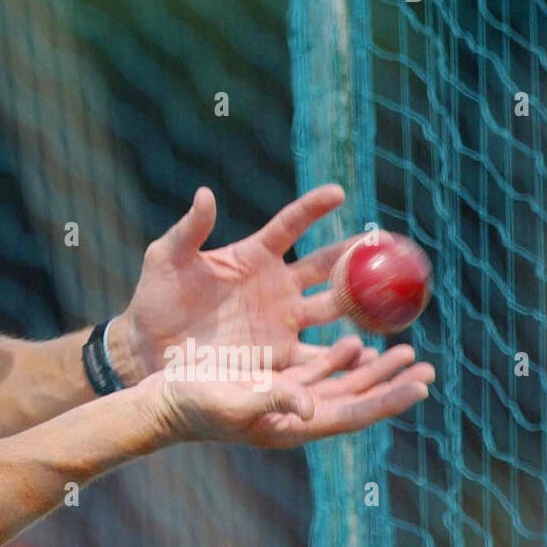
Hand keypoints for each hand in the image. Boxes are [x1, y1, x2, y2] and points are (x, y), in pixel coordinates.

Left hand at [110, 184, 384, 382]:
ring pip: (334, 308)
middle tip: (390, 244)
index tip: (338, 192)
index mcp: (253, 255)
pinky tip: (374, 353)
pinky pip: (321, 353)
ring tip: (397, 296)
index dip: (313, 208)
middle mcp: (276, 285)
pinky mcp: (280, 354)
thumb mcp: (165, 258)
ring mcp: (282, 320)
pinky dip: (347, 354)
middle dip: (358, 255)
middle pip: (326, 266)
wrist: (148, 345)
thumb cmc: (155, 296)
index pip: (290, 225)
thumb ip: (189, 229)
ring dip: (364, 303)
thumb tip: (205, 193)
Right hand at [138, 335, 433, 449]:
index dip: (387, 400)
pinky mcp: (270, 379)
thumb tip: (312, 406)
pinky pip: (314, 368)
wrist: (161, 400)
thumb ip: (273, 400)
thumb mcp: (232, 402)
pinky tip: (353, 340)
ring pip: (340, 381)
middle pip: (355, 397)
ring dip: (372, 366)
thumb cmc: (193, 406)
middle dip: (390, 381)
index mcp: (292, 424)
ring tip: (403, 350)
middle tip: (427, 365)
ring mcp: (285, 396)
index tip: (420, 385)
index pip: (352, 413)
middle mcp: (296, 412)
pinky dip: (338, 355)